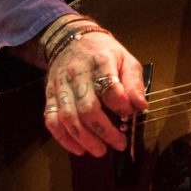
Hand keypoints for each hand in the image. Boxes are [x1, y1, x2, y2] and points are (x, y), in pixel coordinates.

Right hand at [43, 31, 148, 156]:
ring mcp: (60, 86)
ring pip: (68, 117)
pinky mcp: (49, 95)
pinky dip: (63, 138)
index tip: (129, 115)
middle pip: (87, 108)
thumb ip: (134, 82)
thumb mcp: (125, 59)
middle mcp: (77, 74)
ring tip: (100, 151)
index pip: (109, 87)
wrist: (70, 39)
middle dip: (104, 130)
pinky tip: (78, 149)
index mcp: (99, 62)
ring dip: (84, 138)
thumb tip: (141, 106)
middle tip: (119, 144)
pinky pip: (51, 120)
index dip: (120, 105)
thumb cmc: (103, 52)